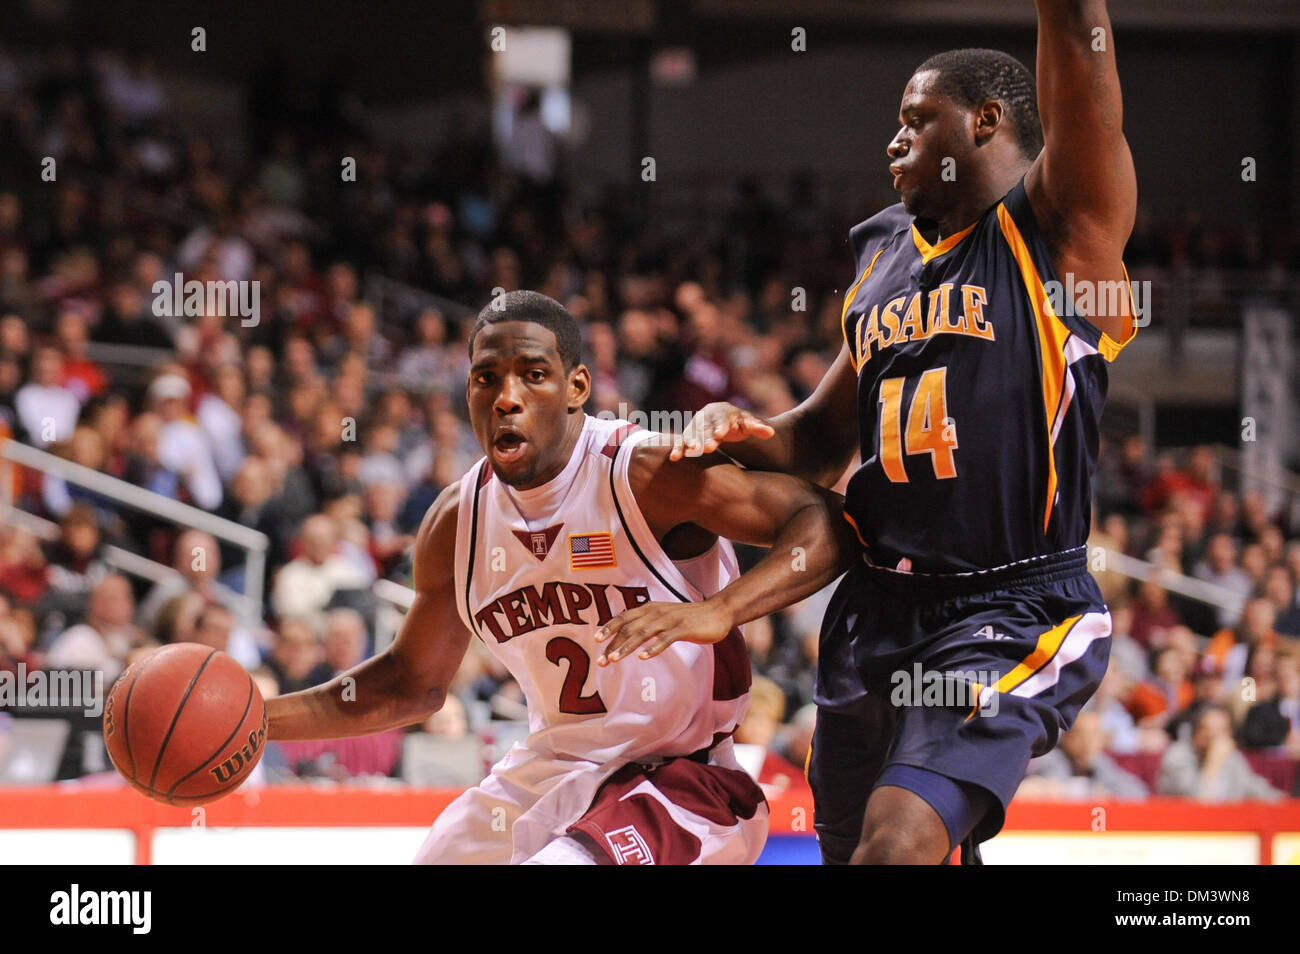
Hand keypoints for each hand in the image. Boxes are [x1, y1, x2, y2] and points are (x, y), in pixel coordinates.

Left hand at [593, 598, 734, 664]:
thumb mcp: (665, 616)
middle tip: (602, 661)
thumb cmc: (690, 617)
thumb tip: (629, 633)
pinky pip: (665, 639)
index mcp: (650, 608)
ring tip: (614, 659)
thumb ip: (648, 622)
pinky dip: (653, 648)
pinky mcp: (684, 628)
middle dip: (613, 644)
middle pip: (629, 627)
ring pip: (643, 633)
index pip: (624, 617)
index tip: (595, 640)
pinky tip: (643, 657)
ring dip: (627, 647)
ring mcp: (670, 620)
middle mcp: (657, 612)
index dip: (609, 627)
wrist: (718, 611)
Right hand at [669, 403, 774, 460]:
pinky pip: (682, 441)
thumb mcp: (749, 424)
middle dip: (705, 437)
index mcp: (723, 412)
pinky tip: (674, 458)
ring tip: (687, 452)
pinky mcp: (689, 434)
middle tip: (707, 448)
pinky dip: (678, 448)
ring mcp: (697, 425)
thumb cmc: (739, 423)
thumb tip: (771, 433)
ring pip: (692, 433)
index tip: (720, 434)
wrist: (723, 418)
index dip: (721, 426)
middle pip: (706, 427)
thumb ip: (758, 428)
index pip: (722, 419)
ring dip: (689, 442)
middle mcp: (707, 417)